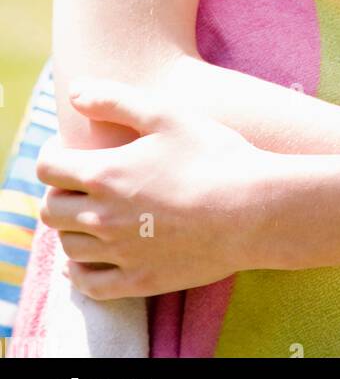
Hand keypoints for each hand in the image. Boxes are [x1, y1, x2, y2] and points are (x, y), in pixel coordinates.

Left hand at [36, 79, 274, 299]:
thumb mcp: (166, 114)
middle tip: (84, 181)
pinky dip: (80, 271)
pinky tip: (91, 257)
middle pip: (51, 209)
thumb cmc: (213, 155)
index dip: (53, 154)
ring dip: (72, 228)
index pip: (48, 168)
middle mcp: (103, 218)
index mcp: (105, 175)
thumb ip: (115, 100)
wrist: (253, 209)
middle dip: (61, 191)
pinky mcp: (140, 281)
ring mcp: (120, 254)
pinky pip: (90, 284)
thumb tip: (74, 93)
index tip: (68, 150)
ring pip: (68, 246)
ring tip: (95, 213)